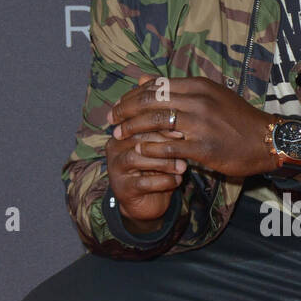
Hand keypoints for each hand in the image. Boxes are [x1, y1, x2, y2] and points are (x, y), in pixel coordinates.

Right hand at [105, 85, 187, 229]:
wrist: (149, 200)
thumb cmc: (160, 165)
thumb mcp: (165, 142)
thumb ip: (169, 123)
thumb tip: (184, 100)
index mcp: (125, 129)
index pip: (139, 115)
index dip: (160, 117)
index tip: (183, 120)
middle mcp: (116, 145)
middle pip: (137, 135)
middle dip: (163, 138)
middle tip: (184, 142)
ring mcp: (116, 167)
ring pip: (138, 157)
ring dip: (164, 161)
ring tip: (184, 166)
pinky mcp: (123, 188)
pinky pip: (143, 183)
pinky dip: (163, 181)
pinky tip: (177, 181)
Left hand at [108, 75, 277, 178]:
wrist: (266, 140)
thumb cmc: (237, 119)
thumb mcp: (209, 95)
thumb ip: (177, 88)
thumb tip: (143, 79)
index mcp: (198, 86)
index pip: (155, 85)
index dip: (132, 95)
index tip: (119, 105)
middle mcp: (197, 100)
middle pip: (149, 101)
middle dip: (125, 111)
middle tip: (111, 120)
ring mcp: (200, 123)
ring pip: (154, 122)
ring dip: (131, 129)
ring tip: (118, 136)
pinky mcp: (202, 146)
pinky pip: (167, 147)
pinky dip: (150, 149)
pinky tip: (139, 152)